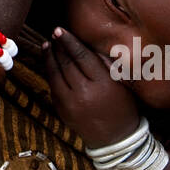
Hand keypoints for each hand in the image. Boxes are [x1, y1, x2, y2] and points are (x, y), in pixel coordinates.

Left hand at [43, 26, 139, 148]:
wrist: (116, 140)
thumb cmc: (123, 107)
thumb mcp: (121, 83)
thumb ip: (104, 63)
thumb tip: (85, 43)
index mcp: (102, 84)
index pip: (81, 56)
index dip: (69, 41)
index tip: (60, 30)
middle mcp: (84, 94)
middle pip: (66, 64)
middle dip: (58, 47)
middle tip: (53, 34)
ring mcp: (70, 104)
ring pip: (54, 76)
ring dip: (49, 59)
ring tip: (46, 46)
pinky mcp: (62, 112)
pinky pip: (53, 89)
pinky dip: (50, 75)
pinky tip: (50, 65)